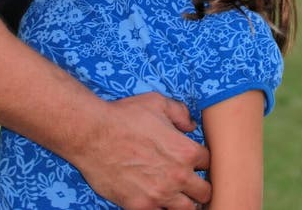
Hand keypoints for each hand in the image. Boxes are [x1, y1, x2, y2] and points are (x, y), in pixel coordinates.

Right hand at [76, 92, 210, 209]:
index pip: (208, 162)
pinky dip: (162, 208)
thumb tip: (191, 125)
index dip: (201, 159)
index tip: (193, 159)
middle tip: (190, 180)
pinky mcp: (141, 207)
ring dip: (185, 202)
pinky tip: (157, 199)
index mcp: (185, 151)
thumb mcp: (157, 102)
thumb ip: (180, 112)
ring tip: (177, 194)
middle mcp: (177, 176)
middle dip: (199, 185)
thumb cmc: (124, 116)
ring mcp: (160, 195)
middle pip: (204, 192)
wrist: (93, 134)